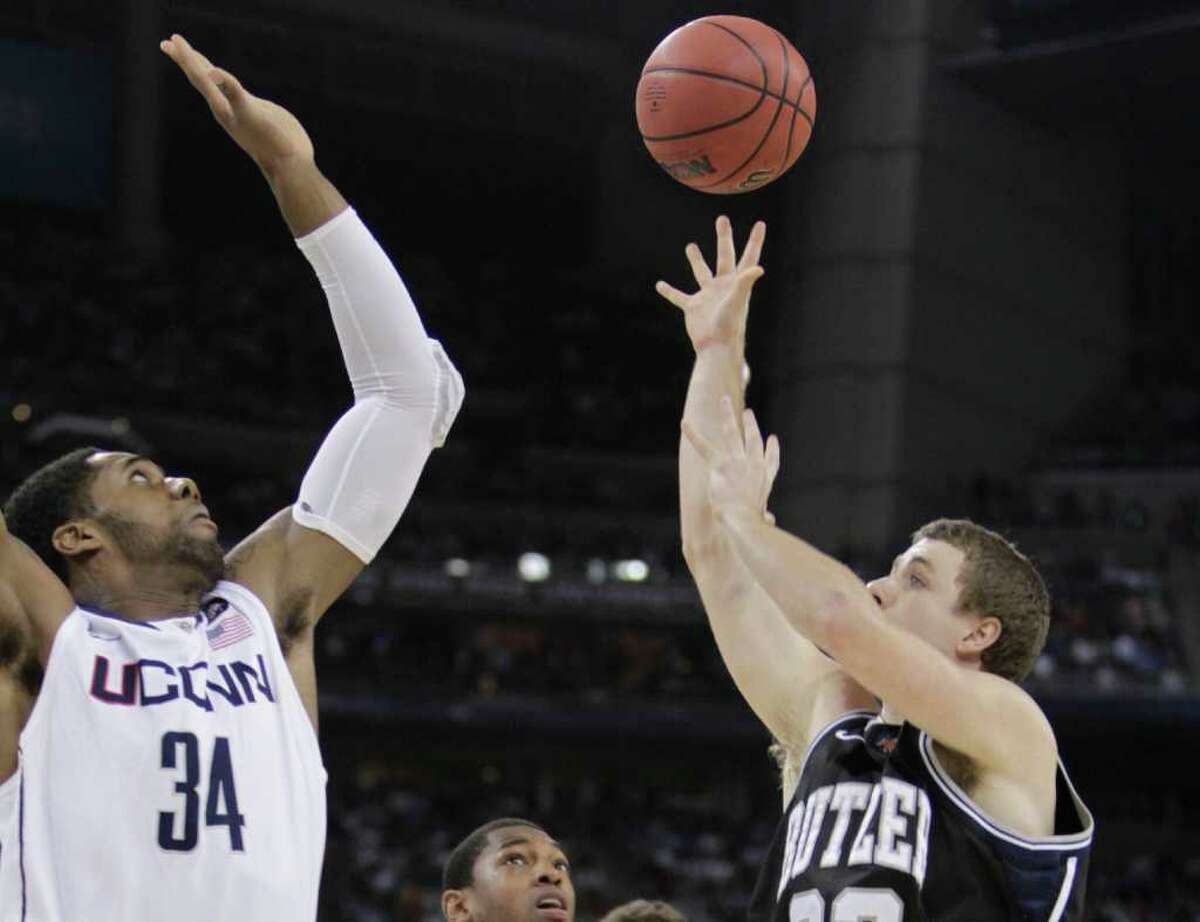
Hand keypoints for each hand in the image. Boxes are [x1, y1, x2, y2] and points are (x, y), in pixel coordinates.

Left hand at [160, 34, 314, 177]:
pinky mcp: (253, 112)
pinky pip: (232, 92)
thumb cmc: (271, 139)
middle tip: (168, 43)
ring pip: (214, 86)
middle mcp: (226, 107)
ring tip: (192, 58)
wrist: (288, 163)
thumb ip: (232, 90)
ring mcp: (238, 110)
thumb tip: (210, 72)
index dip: (186, 57)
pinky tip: (222, 80)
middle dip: (186, 60)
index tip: (172, 39)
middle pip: (200, 79)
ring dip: (201, 70)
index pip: (199, 76)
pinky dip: (223, 81)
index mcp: (222, 106)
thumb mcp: (250, 111)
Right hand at [655, 216, 765, 351]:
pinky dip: (669, 291)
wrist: (715, 347)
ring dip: (696, 259)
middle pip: (724, 255)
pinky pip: (678, 296)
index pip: (748, 256)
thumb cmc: (729, 325)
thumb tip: (759, 267)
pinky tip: (659, 285)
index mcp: (737, 282)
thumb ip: (745, 282)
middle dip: (723, 237)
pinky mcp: (693, 307)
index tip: (760, 224)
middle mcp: (723, 285)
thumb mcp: (738, 300)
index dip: (755, 241)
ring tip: (690, 246)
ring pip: (701, 272)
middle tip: (721, 219)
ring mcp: (707, 295)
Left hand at [683, 397, 780, 523]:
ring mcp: (738, 462)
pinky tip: (684, 423)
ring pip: (731, 432)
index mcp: (765, 481)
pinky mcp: (720, 464)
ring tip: (723, 400)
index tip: (772, 439)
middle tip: (748, 413)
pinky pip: (703, 446)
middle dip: (750, 425)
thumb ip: (764, 518)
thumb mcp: (763, 521)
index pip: (771, 462)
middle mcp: (754, 466)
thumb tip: (769, 521)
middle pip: (754, 439)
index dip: (772, 449)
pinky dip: (693, 434)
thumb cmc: (754, 526)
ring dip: (727, 415)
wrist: (745, 522)